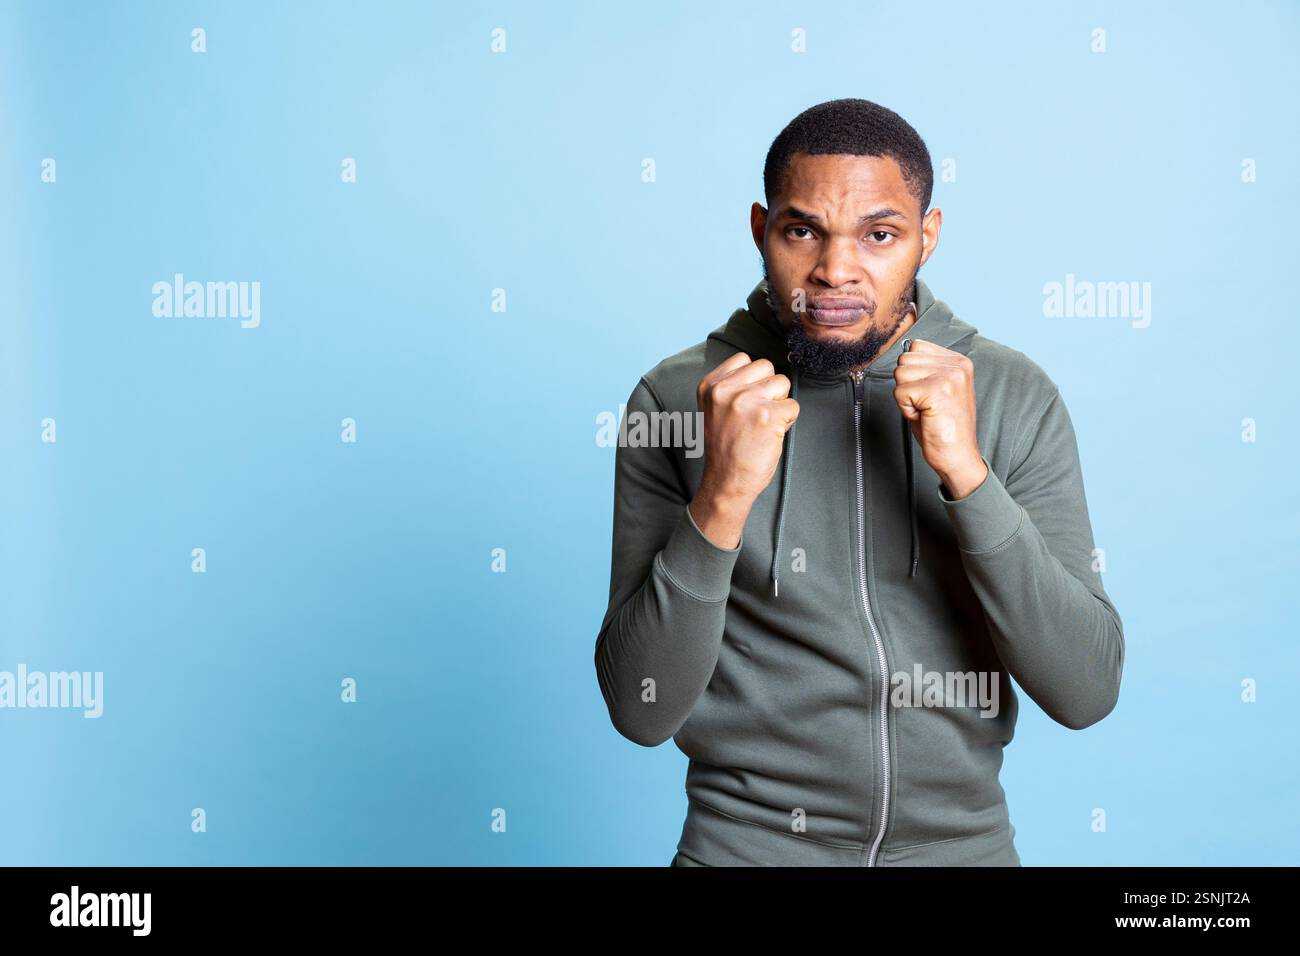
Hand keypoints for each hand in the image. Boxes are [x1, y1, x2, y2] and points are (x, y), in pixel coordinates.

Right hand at [688, 352, 799, 546]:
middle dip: (769, 388)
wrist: (726, 482)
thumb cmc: (725, 449)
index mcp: (710, 386)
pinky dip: (789, 421)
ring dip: (780, 403)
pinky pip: (793, 406)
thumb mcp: (713, 410)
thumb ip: (730, 387)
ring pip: (782, 383)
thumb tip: (762, 372)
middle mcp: (725, 390)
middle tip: (757, 415)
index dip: (753, 380)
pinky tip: (772, 434)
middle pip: (766, 367)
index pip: (744, 359)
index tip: (746, 402)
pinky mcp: (767, 415)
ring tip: (764, 424)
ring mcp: (746, 401)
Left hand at [893, 339, 986, 497]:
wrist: (958, 456)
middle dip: (907, 386)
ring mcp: (949, 376)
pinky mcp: (937, 391)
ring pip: (900, 374)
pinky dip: (906, 409)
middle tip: (926, 406)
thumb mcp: (936, 388)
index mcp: (959, 361)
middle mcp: (957, 365)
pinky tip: (925, 417)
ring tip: (926, 411)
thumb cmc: (943, 427)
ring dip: (906, 397)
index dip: (912, 374)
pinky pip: (900, 392)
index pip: (915, 346)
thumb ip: (924, 367)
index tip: (928, 394)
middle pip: (904, 360)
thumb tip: (904, 348)